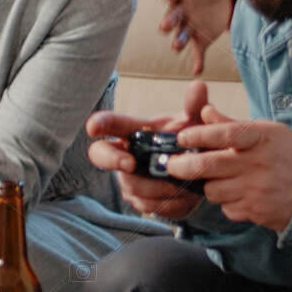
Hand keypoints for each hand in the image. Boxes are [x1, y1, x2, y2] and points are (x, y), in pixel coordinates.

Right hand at [86, 79, 212, 219]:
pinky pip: (148, 206)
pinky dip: (169, 202)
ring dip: (156, 186)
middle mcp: (122, 154)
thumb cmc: (186, 142)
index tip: (92, 127)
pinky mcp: (139, 201)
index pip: (109, 123)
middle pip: (102, 155)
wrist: (199, 172)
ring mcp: (127, 179)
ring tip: (182, 182)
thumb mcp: (192, 125)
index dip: (98, 124)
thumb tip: (199, 86)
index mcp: (132, 130)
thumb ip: (194, 107)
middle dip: (113, 160)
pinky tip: (184, 197)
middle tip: (130, 164)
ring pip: (132, 186)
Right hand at [159, 0, 234, 73]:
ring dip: (179, 39)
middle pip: (173, 15)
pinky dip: (196, 60)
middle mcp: (180, 9)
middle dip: (170, 21)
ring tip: (178, 46)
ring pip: (182, 34)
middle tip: (166, 26)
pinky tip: (197, 69)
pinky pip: (197, 51)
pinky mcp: (200, 37)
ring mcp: (189, 25)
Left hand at [165, 113, 291, 232]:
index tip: (181, 137)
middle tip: (171, 165)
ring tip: (218, 180)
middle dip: (182, 166)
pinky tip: (239, 195)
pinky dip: (227, 202)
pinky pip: (227, 208)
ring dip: (209, 185)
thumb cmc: (291, 157)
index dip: (197, 135)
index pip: (222, 134)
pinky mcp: (255, 212)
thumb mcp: (268, 132)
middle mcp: (257, 163)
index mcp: (261, 137)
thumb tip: (205, 112)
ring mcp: (255, 190)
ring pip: (212, 190)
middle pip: (207, 166)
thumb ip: (233, 124)